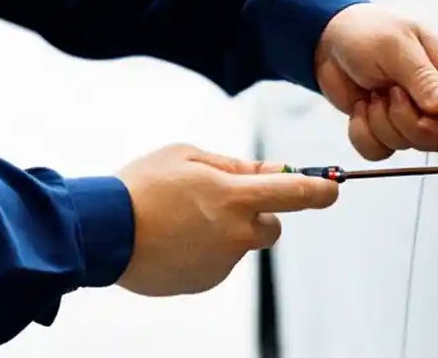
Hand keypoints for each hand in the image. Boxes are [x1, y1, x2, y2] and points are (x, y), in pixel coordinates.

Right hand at [115, 143, 337, 296]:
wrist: (104, 232)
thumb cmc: (143, 187)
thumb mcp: (186, 156)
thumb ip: (231, 165)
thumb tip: (262, 172)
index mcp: (234, 197)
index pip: (295, 194)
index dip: (320, 190)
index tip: (333, 188)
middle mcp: (235, 233)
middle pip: (272, 226)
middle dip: (258, 212)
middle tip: (222, 200)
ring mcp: (221, 262)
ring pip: (239, 242)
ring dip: (223, 230)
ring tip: (180, 219)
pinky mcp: (204, 281)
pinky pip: (216, 261)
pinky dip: (204, 250)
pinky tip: (174, 238)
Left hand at [315, 3, 437, 159]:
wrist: (328, 39)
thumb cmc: (367, 31)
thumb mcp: (396, 47)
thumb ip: (424, 79)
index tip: (424, 113)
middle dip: (407, 123)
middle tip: (390, 93)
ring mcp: (412, 116)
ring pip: (408, 146)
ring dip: (381, 123)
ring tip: (373, 92)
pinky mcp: (386, 128)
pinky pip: (380, 151)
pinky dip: (363, 133)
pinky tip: (361, 107)